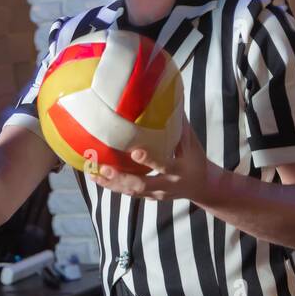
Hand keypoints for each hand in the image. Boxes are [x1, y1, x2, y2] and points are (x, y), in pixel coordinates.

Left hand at [89, 114, 211, 202]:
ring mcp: (156, 194)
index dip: (150, 160)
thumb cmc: (196, 160)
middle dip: (122, 178)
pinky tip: (96, 177)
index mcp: (179, 170)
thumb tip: (169, 98)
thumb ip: (180, 125)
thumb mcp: (193, 143)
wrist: (202, 187)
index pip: (164, 165)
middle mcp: (166, 185)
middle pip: (142, 185)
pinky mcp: (148, 198)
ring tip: (93, 174)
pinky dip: (112, 186)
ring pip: (131, 192)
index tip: (135, 152)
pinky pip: (128, 193)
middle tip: (105, 167)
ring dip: (111, 184)